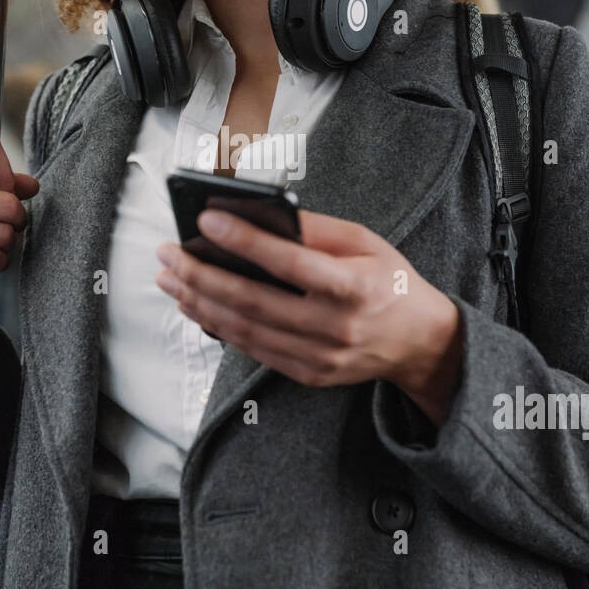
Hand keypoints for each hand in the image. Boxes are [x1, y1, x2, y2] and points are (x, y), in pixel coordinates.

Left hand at [155, 208, 463, 425]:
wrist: (420, 343)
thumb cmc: (391, 283)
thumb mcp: (366, 243)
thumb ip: (316, 230)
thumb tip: (262, 215)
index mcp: (354, 286)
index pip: (289, 262)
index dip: (243, 240)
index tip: (205, 220)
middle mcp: (334, 326)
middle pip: (253, 300)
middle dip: (201, 274)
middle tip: (169, 253)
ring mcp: (319, 356)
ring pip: (244, 328)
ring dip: (199, 302)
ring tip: (170, 278)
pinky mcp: (307, 373)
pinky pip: (252, 349)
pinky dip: (218, 326)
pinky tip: (196, 305)